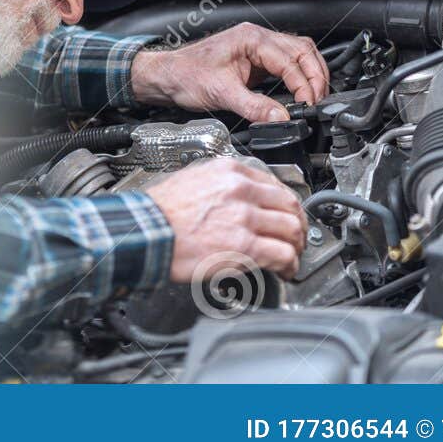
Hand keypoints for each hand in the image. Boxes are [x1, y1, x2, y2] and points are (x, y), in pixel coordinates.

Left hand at [130, 22, 327, 122]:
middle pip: (302, 50)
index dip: (304, 84)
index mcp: (251, 39)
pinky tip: (301, 91)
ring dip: (311, 74)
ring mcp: (257, 48)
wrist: (166, 77)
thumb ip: (254, 107)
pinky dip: (298, 77)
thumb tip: (280, 118)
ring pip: (298, 54)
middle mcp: (257, 39)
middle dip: (315, 76)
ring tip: (316, 96)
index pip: (290, 60)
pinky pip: (286, 64)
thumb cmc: (185, 76)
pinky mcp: (255, 61)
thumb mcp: (221, 94)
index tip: (308, 104)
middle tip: (319, 100)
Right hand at [144, 158, 305, 282]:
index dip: (285, 204)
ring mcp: (244, 218)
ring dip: (297, 245)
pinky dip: (289, 264)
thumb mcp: (191, 181)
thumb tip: (239, 202)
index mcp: (229, 172)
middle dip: (298, 224)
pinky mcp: (244, 245)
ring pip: (291, 229)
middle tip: (296, 237)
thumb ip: (221, 187)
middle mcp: (241, 191)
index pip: (274, 184)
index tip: (285, 214)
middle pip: (289, 205)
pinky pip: (282, 254)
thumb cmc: (158, 213)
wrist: (144, 233)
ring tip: (292, 256)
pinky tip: (285, 270)